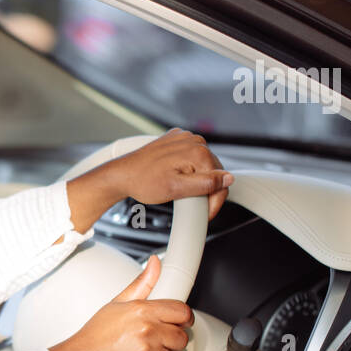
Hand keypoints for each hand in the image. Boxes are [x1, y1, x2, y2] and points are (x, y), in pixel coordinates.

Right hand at [48, 255, 193, 350]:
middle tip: (154, 341)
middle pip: (181, 338)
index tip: (182, 323)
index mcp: (142, 310)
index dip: (184, 319)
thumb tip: (156, 263)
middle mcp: (147, 330)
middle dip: (170, 341)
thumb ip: (142, 284)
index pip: (181, 312)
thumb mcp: (116, 304)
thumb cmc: (94, 335)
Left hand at [111, 128, 231, 220]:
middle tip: (190, 203)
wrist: (122, 175)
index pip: (221, 178)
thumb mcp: (177, 189)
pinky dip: (188, 169)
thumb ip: (205, 184)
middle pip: (214, 170)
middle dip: (206, 189)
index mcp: (197, 150)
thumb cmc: (143, 182)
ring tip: (181, 190)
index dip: (215, 200)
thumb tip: (228, 178)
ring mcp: (184, 138)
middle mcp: (193, 140)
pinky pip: (191, 157)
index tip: (206, 213)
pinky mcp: (176, 140)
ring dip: (197, 179)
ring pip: (203, 164)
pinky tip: (176, 176)